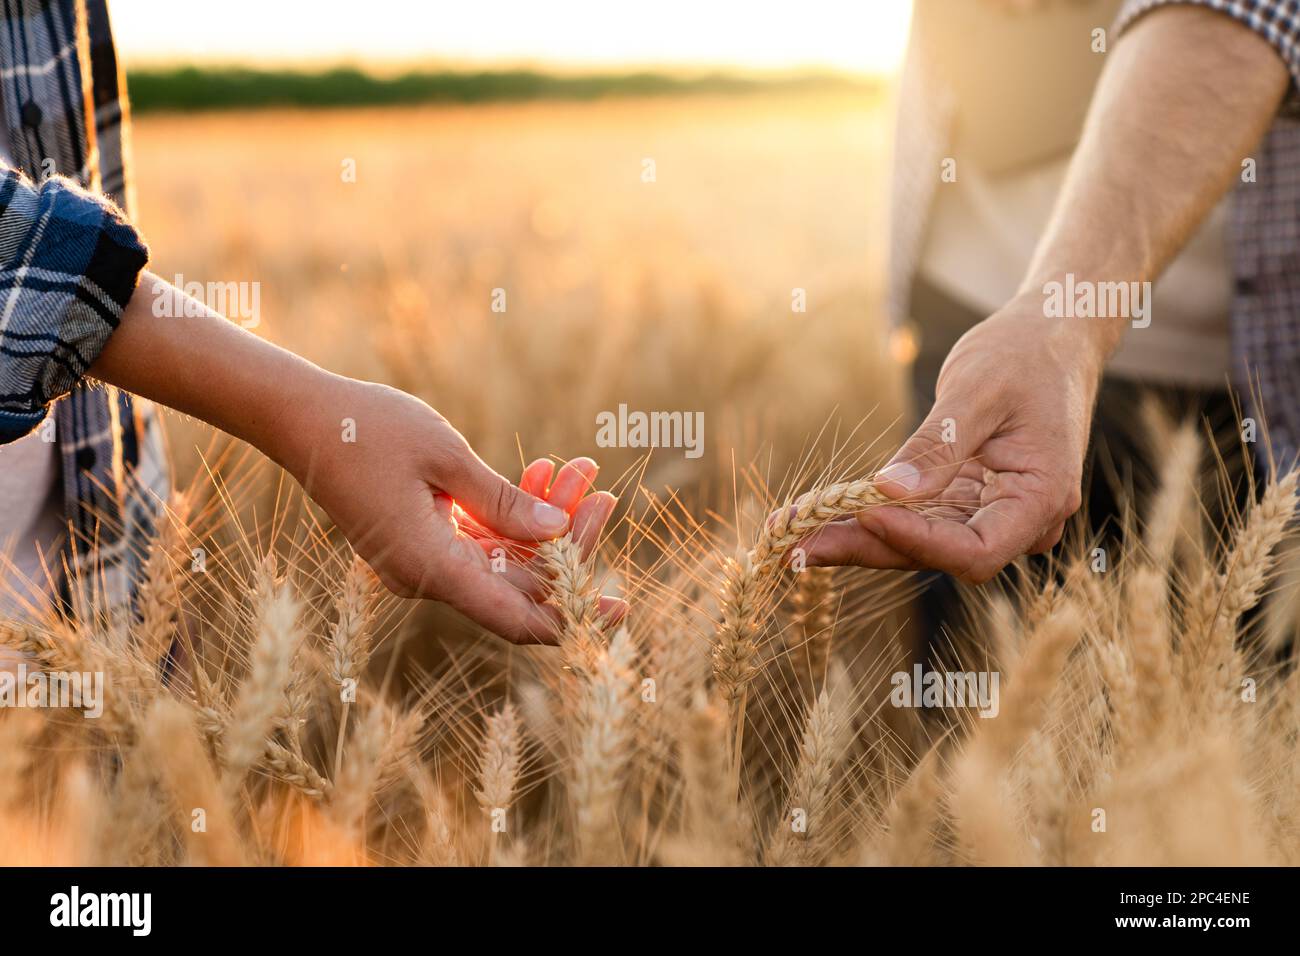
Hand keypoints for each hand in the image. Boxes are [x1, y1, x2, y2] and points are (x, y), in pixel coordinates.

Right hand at [279, 377, 620, 642]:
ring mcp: (423, 561)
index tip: (620, 604)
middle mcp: (426, 577)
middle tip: (602, 493)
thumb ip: (504, 501)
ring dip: (544, 519)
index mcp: (431, 567)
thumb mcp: (446, 458)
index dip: (574, 619)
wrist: (299, 417)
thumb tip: (557, 532)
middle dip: (569, 543)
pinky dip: (512, 513)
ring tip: (580, 469)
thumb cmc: (367, 429)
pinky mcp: (420, 541)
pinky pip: (481, 541)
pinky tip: (542, 474)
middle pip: (519, 585)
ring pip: (505, 559)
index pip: (517, 619)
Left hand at [800, 298, 1102, 582]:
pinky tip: (822, 515)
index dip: (917, 541)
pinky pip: (916, 520)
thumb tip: (888, 492)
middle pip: (938, 555)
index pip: (975, 550)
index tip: (863, 513)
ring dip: (858, 538)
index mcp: (1041, 498)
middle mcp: (1022, 520)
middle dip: (867, 547)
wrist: (1050, 337)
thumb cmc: (1024, 354)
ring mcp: (993, 514)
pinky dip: (871, 517)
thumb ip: (938, 446)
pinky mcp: (966, 502)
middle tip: (795, 545)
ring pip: (920, 543)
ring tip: (793, 534)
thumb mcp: (978, 390)